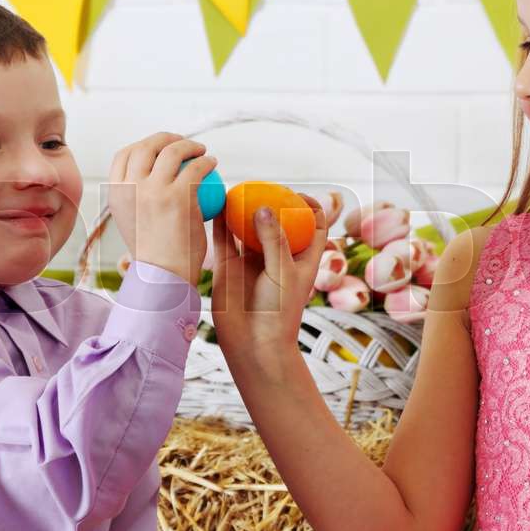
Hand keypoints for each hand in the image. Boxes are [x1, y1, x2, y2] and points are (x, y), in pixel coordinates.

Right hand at [106, 132, 216, 287]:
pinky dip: (206, 161)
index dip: (143, 144)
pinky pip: (196, 168)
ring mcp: (153, 190)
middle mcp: (130, 187)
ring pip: (172, 150)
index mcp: (116, 193)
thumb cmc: (154, 255)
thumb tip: (147, 177)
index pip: (124, 154)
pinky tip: (212, 163)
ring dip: (189, 145)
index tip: (159, 147)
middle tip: (183, 143)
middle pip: (146, 145)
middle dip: (166, 137)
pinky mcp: (178, 196)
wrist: (164, 277)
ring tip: (201, 151)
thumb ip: (136, 199)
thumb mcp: (132, 222)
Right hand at [209, 191, 329, 373]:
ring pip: (248, 227)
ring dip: (243, 209)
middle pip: (278, 220)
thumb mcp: (283, 271)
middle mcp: (277, 256)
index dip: (310, 205)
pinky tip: (216, 206)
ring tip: (237, 190)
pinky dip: (221, 222)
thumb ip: (274, 238)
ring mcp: (252, 261)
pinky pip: (224, 239)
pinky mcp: (230, 267)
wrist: (253, 344)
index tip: (296, 194)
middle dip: (271, 200)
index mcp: (302, 258)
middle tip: (262, 186)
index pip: (313, 225)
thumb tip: (263, 207)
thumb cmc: (278, 312)